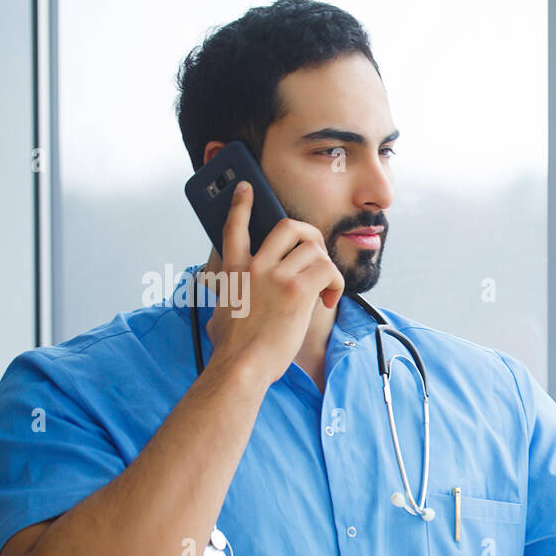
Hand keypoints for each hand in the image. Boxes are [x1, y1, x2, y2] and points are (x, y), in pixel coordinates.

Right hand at [204, 180, 344, 385]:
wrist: (241, 366)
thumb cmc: (232, 350)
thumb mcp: (219, 313)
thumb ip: (227, 300)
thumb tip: (223, 311)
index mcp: (233, 271)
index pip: (234, 227)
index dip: (240, 204)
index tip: (246, 189)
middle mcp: (255, 266)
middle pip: (289, 227)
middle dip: (312, 235)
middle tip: (317, 254)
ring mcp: (276, 276)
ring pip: (314, 249)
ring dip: (327, 268)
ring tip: (326, 289)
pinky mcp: (297, 290)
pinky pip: (328, 269)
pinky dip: (336, 283)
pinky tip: (330, 300)